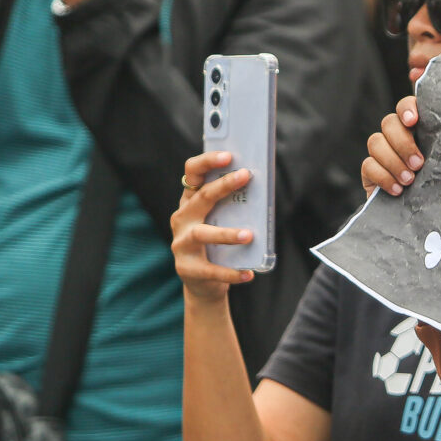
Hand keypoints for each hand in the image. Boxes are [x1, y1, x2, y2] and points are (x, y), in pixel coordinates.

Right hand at [171, 151, 256, 301]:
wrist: (202, 284)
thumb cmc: (216, 246)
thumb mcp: (220, 222)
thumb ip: (232, 207)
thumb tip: (259, 189)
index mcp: (190, 202)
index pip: (191, 173)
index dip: (208, 162)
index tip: (228, 155)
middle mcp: (182, 219)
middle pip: (201, 198)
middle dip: (223, 186)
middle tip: (246, 176)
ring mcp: (181, 244)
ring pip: (203, 234)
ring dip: (226, 233)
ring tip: (249, 235)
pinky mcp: (187, 269)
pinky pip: (211, 270)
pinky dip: (231, 272)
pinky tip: (248, 274)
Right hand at [362, 95, 424, 196]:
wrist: (426, 215)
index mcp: (419, 129)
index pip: (406, 106)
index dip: (406, 108)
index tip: (413, 121)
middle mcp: (398, 136)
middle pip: (389, 123)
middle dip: (402, 143)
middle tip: (418, 164)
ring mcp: (382, 153)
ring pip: (375, 142)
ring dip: (393, 161)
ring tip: (410, 180)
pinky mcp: (371, 171)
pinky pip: (368, 165)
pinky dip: (383, 177)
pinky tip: (397, 190)